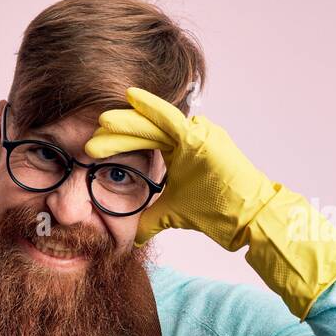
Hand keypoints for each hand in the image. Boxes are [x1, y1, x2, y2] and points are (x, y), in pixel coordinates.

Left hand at [84, 86, 335, 320]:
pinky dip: (151, 107)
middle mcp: (189, 137)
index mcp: (180, 152)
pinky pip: (172, 117)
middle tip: (90, 138)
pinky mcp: (202, 136)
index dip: (117, 145)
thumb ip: (151, 219)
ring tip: (102, 123)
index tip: (91, 151)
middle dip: (116, 133)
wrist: (245, 219)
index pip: (142, 143)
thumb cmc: (216, 213)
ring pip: (154, 123)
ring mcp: (197, 133)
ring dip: (127, 122)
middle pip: (145, 130)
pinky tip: (131, 99)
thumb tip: (132, 236)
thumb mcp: (172, 214)